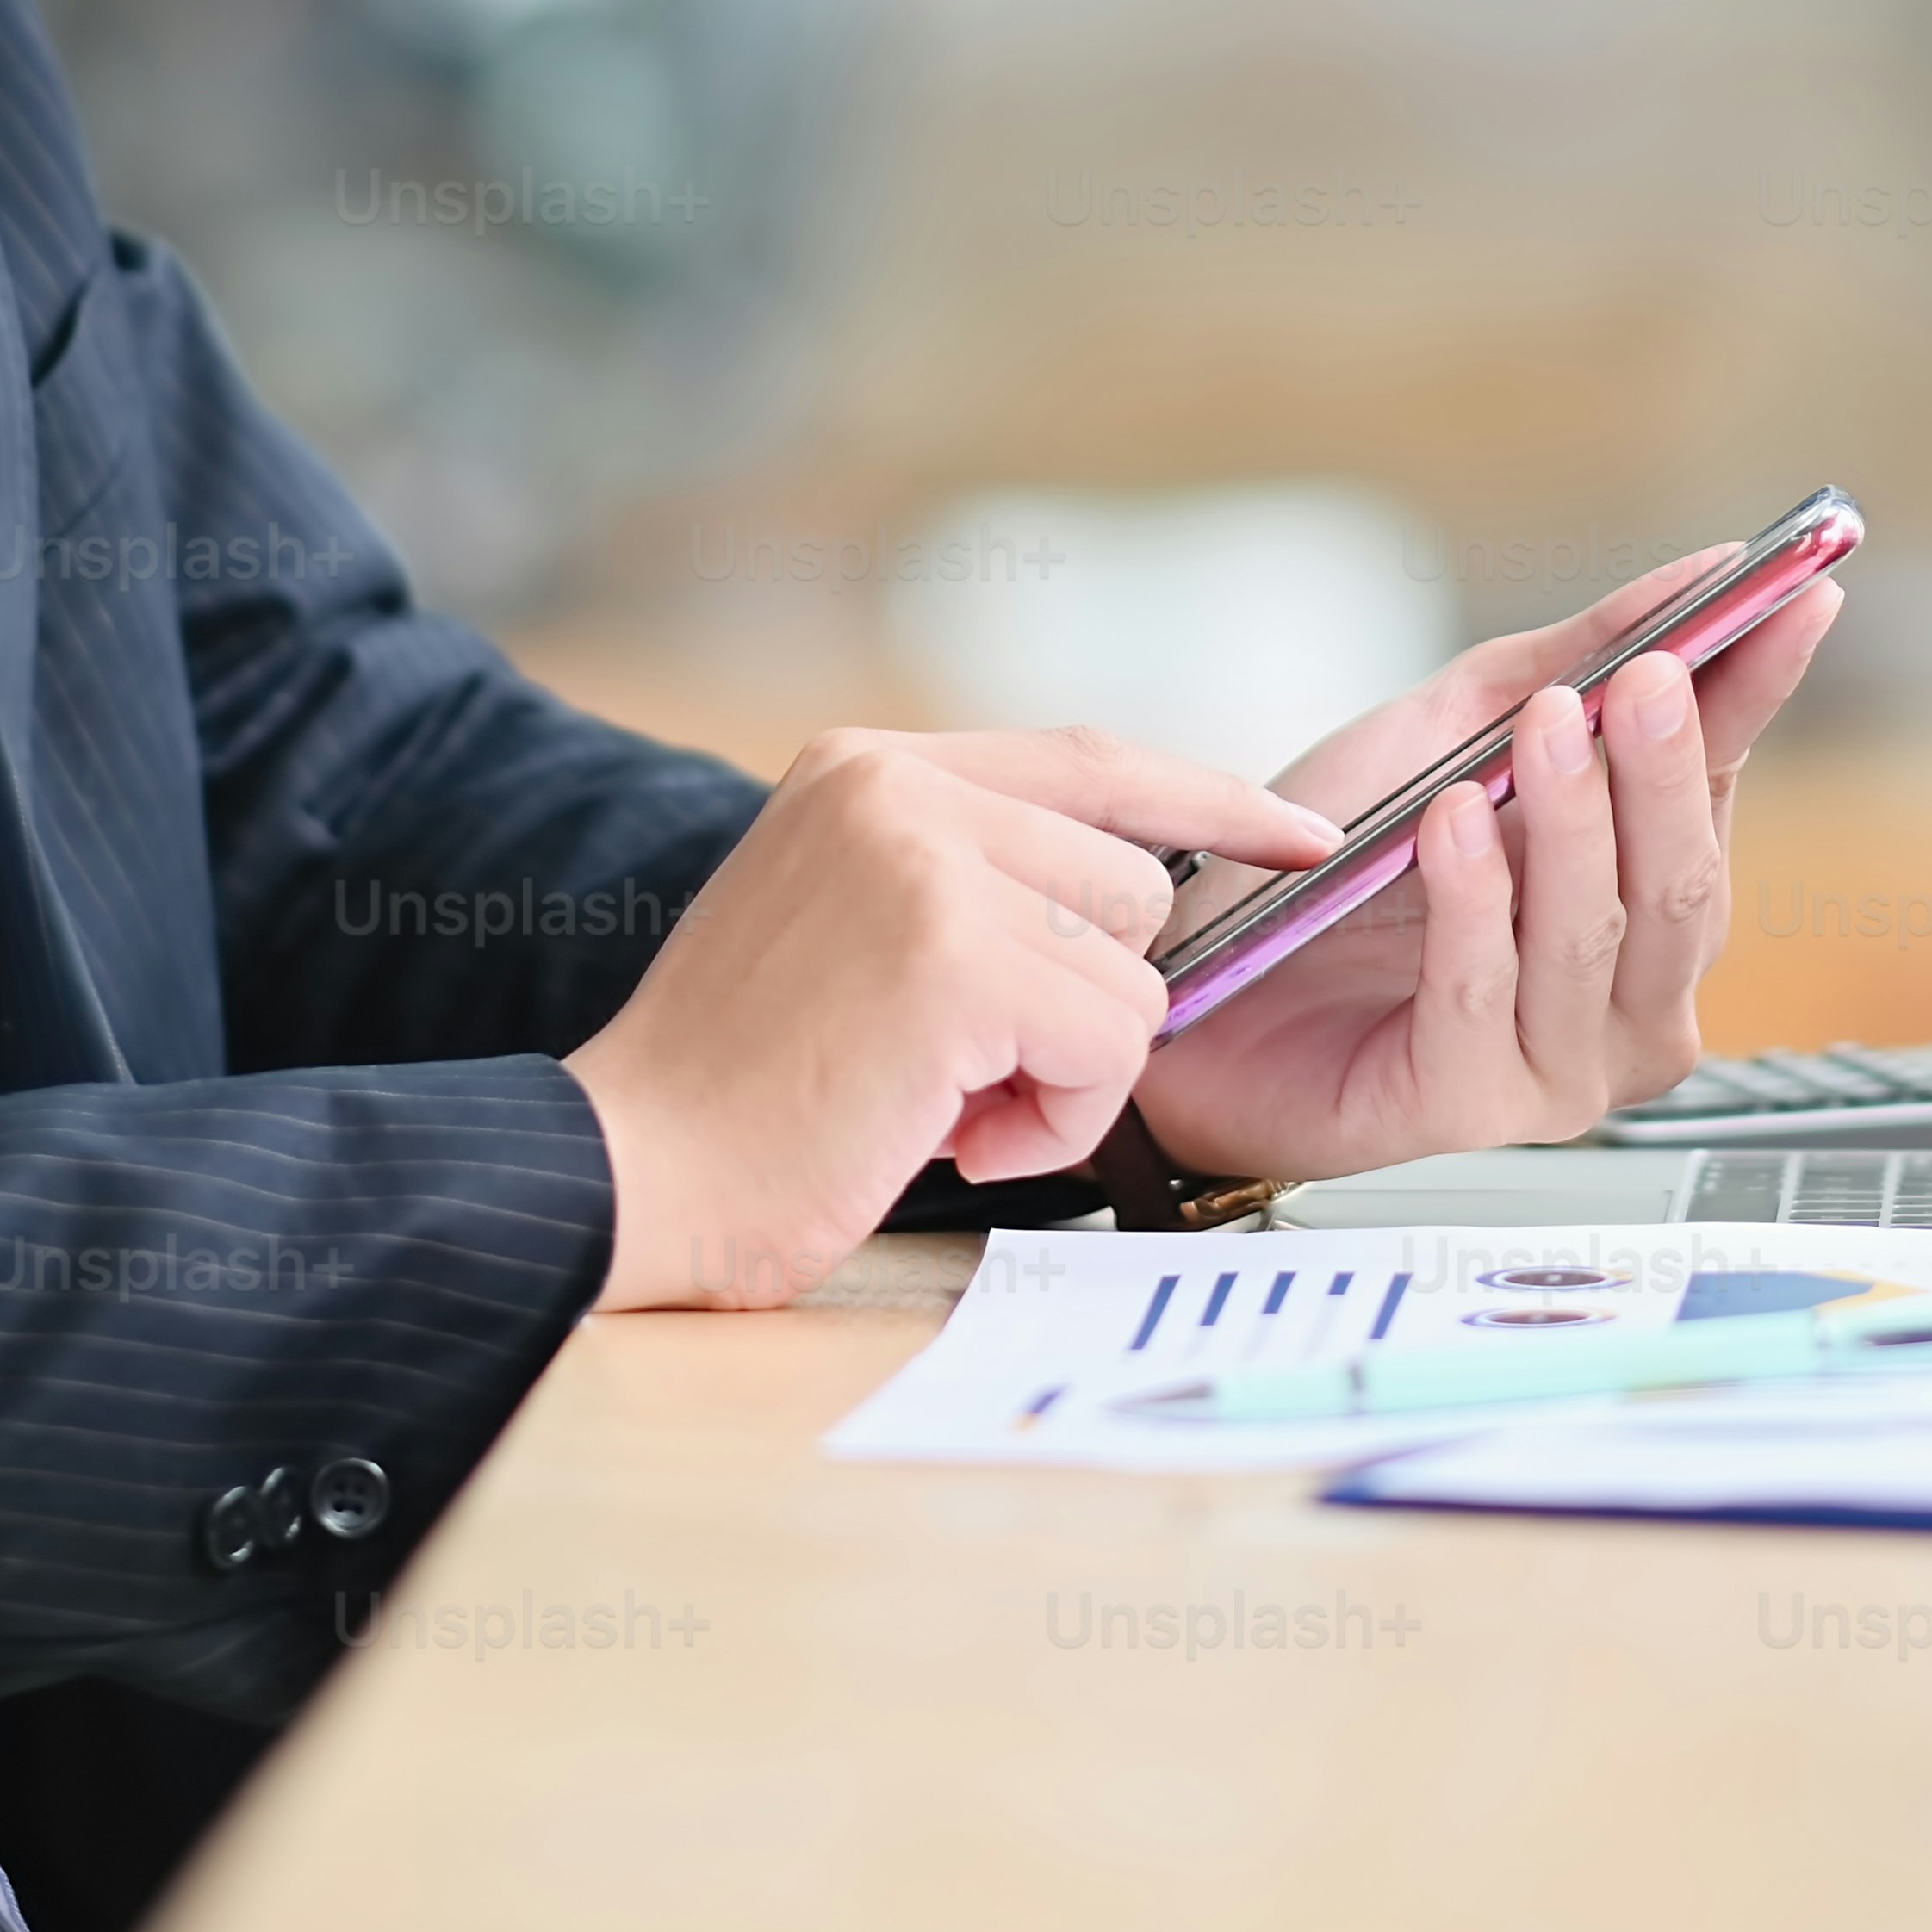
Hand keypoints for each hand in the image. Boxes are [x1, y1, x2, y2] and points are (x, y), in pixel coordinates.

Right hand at [563, 726, 1331, 1309]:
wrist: (630, 1172)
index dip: (1211, 800)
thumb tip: (1134, 899)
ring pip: (1130, 971)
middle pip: (1129, 884)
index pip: (1091, 759)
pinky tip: (947, 1134)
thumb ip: (970, 879)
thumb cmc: (744, 1088)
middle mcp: (896, 788)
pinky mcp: (955, 959)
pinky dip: (1052, 1123)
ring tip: (941, 1104)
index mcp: (868, 767)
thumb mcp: (853, 926)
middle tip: (961, 1071)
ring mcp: (925, 864)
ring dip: (1064, 1072)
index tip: (1301, 834)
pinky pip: (1108, 1045)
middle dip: (1081, 1002)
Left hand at [1114, 551, 1843, 1188]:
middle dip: (1664, 772)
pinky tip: (1454, 826)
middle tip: (1650, 679)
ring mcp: (1558, 1068)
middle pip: (1681, 885)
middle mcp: (1623, 995)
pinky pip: (1484, 1000)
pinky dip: (1474, 907)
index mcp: (1639, 898)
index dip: (1760, 689)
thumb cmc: (1325, 869)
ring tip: (1544, 729)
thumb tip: (1706, 575)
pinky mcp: (1466, 1109)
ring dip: (1572, 828)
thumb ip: (1578, 660)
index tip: (1796, 597)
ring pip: (1596, 941)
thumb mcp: (1456, 731)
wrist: (1185, 977)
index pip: (1720, 785)